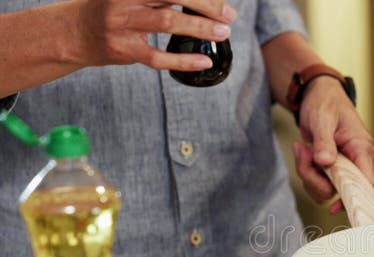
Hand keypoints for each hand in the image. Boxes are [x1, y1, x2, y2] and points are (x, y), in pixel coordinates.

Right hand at [74, 0, 236, 70]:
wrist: (74, 33)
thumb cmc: (114, 10)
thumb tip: (208, 4)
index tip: (222, 1)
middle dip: (205, 5)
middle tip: (229, 15)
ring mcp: (122, 24)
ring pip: (166, 23)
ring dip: (199, 28)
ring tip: (222, 33)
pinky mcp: (123, 49)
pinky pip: (157, 58)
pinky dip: (184, 61)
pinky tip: (204, 62)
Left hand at [291, 77, 373, 214]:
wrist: (316, 94)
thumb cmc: (325, 102)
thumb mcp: (322, 118)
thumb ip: (325, 141)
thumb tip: (326, 163)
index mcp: (361, 149)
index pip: (366, 182)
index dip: (353, 197)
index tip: (335, 207)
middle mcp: (356, 160)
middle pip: (340, 190)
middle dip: (316, 178)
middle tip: (305, 154)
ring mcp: (343, 165)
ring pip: (326, 189)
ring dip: (308, 174)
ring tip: (302, 149)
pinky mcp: (331, 167)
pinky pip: (318, 182)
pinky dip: (306, 171)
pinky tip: (303, 152)